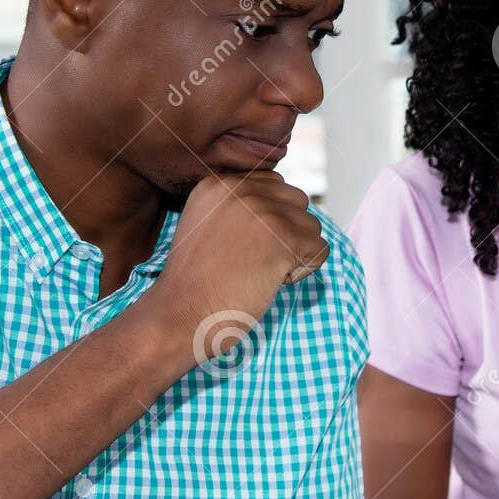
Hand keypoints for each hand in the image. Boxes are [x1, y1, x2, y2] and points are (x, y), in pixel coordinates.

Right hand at [143, 170, 328, 362]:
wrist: (178, 314)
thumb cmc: (194, 284)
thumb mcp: (207, 227)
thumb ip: (238, 209)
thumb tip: (286, 209)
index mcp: (218, 183)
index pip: (272, 186)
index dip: (270, 220)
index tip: (245, 247)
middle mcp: (240, 188)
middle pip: (296, 201)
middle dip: (287, 232)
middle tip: (255, 262)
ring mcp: (262, 210)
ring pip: (311, 225)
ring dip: (295, 253)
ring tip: (260, 272)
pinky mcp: (282, 237)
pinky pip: (319, 249)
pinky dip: (304, 271)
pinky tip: (273, 281)